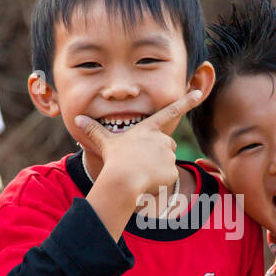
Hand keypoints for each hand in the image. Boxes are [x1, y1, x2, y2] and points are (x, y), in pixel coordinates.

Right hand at [75, 89, 203, 204]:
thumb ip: (94, 130)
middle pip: (167, 145)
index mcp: (148, 129)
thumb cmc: (114, 160)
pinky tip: (149, 182)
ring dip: (158, 168)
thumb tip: (76, 119)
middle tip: (141, 161)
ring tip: (142, 172)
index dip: (186, 101)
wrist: (124, 180)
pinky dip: (160, 181)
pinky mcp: (173, 171)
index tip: (199, 93)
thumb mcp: (104, 143)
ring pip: (167, 162)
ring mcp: (169, 155)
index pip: (170, 112)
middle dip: (159, 153)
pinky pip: (169, 177)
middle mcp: (162, 139)